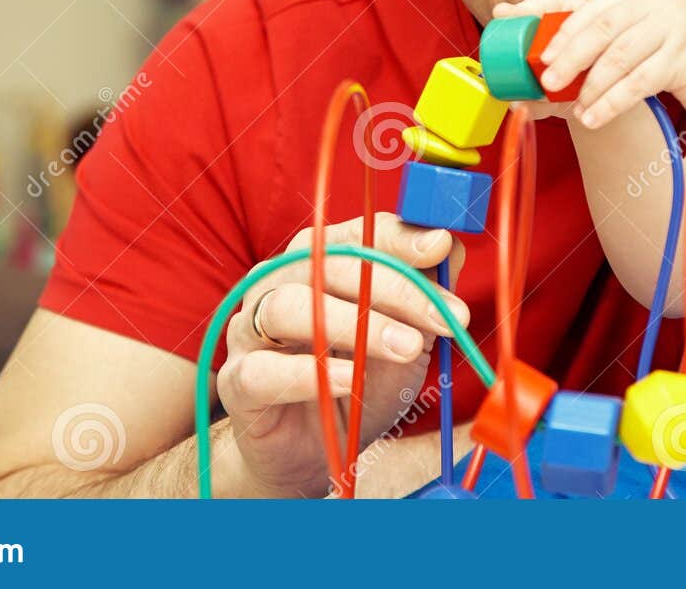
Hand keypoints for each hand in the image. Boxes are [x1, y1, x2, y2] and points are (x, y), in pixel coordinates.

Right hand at [215, 213, 469, 497]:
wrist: (314, 451)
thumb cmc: (360, 382)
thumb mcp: (406, 336)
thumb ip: (425, 292)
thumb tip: (449, 244)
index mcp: (319, 261)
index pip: (359, 234)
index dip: (401, 239)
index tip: (440, 248)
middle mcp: (278, 283)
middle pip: (329, 264)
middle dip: (395, 288)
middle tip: (443, 318)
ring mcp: (250, 331)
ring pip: (289, 307)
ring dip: (354, 325)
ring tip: (406, 348)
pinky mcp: (236, 382)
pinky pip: (262, 369)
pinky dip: (306, 374)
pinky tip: (347, 382)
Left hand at [498, 0, 685, 128]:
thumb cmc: (679, 55)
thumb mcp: (645, 36)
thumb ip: (608, 42)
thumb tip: (552, 61)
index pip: (591, 8)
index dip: (558, 25)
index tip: (535, 47)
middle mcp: (654, 6)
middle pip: (602, 29)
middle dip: (570, 55)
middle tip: (548, 80)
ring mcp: (673, 30)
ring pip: (620, 58)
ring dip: (592, 87)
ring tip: (575, 110)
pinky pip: (641, 82)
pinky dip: (613, 102)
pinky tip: (595, 116)